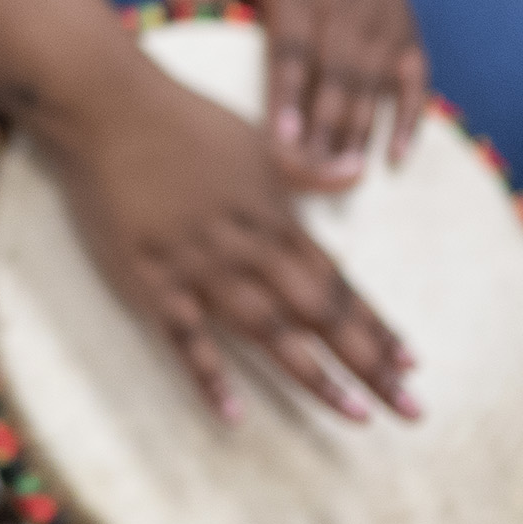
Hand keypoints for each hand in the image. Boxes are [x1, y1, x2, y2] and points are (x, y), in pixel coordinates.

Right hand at [33, 54, 418, 424]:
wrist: (111, 108)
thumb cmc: (184, 120)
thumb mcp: (258, 138)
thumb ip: (308, 168)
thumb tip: (359, 171)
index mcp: (275, 219)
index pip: (338, 283)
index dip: (376, 326)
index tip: (411, 365)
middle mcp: (249, 249)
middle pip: (320, 315)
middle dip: (369, 362)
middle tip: (410, 409)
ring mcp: (201, 267)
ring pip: (269, 331)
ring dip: (315, 374)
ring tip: (354, 414)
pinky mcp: (153, 279)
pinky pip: (185, 338)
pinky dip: (209, 377)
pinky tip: (233, 415)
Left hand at [162, 0, 427, 181]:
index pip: (293, 52)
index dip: (288, 99)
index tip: (280, 143)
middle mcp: (346, 8)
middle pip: (337, 76)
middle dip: (326, 128)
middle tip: (311, 176)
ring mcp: (383, 23)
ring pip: (374, 85)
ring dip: (361, 132)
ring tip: (342, 176)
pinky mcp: (409, 33)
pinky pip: (416, 81)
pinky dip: (411, 119)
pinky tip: (396, 157)